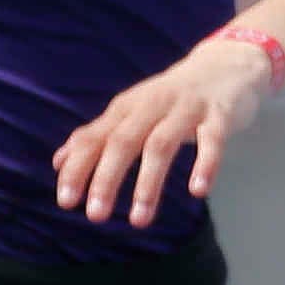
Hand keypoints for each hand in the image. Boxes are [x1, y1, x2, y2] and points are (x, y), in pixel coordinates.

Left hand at [51, 36, 275, 227]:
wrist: (225, 64)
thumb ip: (96, 135)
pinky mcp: (219, 115)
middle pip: (123, 141)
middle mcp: (152, 106)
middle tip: (95, 216)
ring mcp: (186, 109)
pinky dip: (204, 164)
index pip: (94, 138)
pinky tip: (197, 191)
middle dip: (107, 178)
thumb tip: (59, 162)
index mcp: (127, 108)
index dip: (78, 168)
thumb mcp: (130, 111)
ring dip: (148, 183)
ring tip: (139, 220)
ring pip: (162, 144)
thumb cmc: (170, 97)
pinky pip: (212, 140)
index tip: (66, 201)